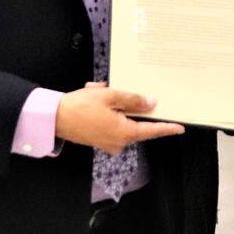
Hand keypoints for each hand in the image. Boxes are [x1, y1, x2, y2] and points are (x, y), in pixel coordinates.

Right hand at [56, 83, 183, 153]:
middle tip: (106, 90)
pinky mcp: (98, 140)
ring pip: (119, 119)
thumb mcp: (110, 97)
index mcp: (124, 133)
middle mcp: (118, 142)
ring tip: (95, 91)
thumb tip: (151, 104)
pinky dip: (104, 110)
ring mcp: (107, 143)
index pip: (151, 131)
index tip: (180, 128)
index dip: (166, 128)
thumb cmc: (81, 106)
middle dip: (123, 102)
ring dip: (111, 103)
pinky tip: (92, 97)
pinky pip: (109, 123)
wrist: (53, 118)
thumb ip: (133, 100)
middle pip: (133, 121)